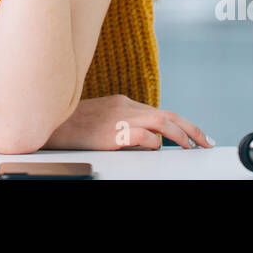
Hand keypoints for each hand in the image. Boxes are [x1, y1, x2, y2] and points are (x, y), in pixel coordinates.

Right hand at [42, 94, 213, 150]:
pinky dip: (153, 143)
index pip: (159, 112)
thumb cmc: (69, 125)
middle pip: (167, 114)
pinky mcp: (110, 133)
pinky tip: (156, 150)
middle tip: (206, 142)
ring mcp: (117, 118)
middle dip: (190, 128)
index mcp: (122, 103)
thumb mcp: (100, 121)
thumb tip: (148, 143)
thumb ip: (123, 127)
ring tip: (192, 148)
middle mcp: (124, 107)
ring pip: (160, 121)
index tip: (195, 136)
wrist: (45, 121)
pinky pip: (140, 136)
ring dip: (180, 135)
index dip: (181, 124)